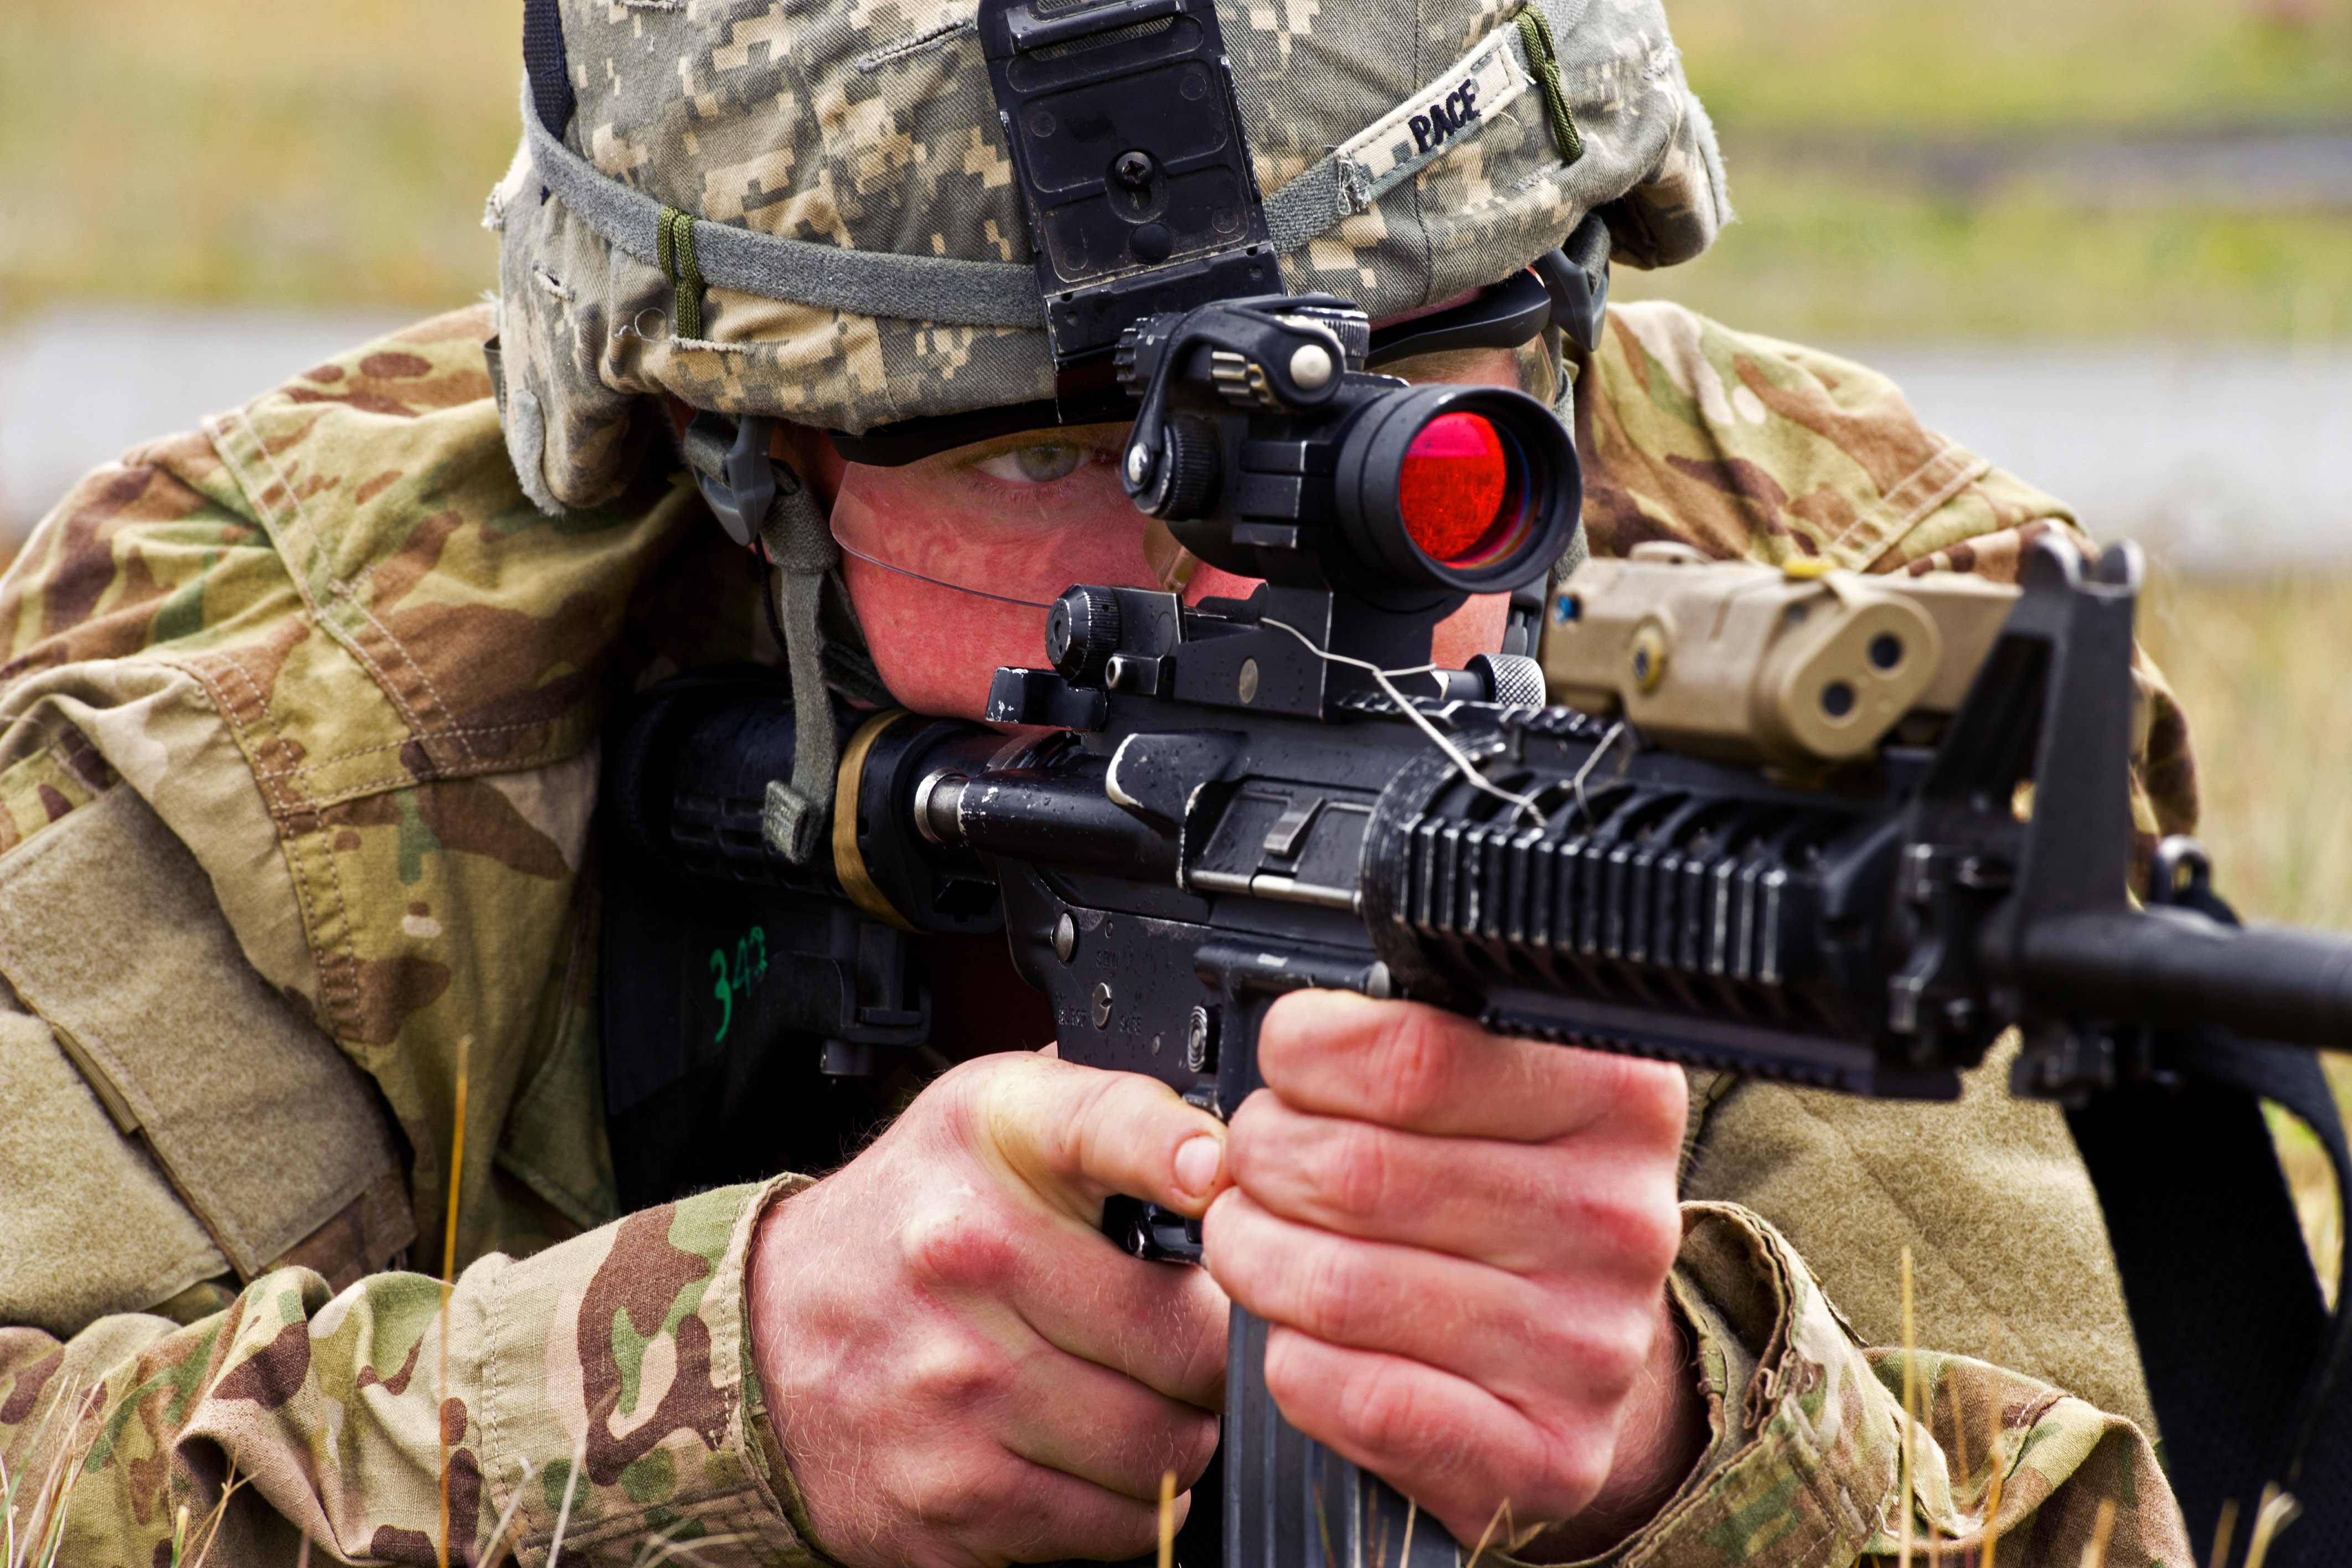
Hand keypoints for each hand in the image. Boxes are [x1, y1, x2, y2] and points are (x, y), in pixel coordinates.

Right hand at [748, 1052, 1233, 1567]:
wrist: (765, 1340)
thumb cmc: (911, 1223)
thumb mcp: (993, 1120)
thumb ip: (1113, 1110)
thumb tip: (1233, 1142)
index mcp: (991, 1142)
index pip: (1108, 1127)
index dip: (1182, 1150)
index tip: (1221, 1176)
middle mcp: (968, 1258)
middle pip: (1189, 1337)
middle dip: (1219, 1351)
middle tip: (1200, 1341)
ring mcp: (957, 1390)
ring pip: (1166, 1446)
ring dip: (1185, 1434)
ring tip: (1152, 1402)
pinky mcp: (953, 1500)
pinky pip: (1113, 1524)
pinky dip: (1135, 1505)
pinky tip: (1100, 1458)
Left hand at [1205, 992, 1705, 1558]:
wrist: (1579, 1362)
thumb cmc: (1503, 1203)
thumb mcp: (1489, 1087)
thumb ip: (1402, 1044)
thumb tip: (1288, 1043)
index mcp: (1614, 1095)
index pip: (1410, 1051)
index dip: (1305, 1055)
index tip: (1286, 1068)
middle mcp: (1617, 1217)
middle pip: (1354, 1171)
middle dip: (1260, 1161)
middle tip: (1253, 1166)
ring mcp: (1589, 1346)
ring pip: (1338, 1288)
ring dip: (1254, 1260)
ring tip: (1254, 1244)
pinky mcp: (1546, 1456)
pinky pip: (1360, 1398)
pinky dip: (1292, 1362)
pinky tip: (1302, 1339)